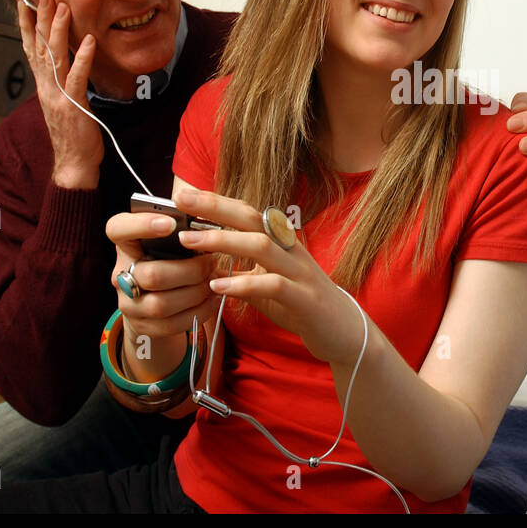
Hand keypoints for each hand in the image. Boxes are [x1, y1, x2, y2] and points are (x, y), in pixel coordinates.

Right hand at [15, 0, 103, 189]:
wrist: (74, 164)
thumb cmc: (73, 132)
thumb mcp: (63, 100)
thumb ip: (60, 78)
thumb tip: (63, 59)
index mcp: (44, 84)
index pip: (31, 47)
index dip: (26, 23)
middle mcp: (46, 86)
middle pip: (39, 46)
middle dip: (39, 18)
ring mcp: (57, 95)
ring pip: (54, 57)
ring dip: (58, 30)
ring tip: (62, 6)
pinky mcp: (73, 105)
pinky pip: (76, 77)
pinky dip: (81, 58)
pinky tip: (88, 40)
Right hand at [106, 211, 224, 381]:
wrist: (160, 297)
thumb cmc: (173, 256)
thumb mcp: (172, 238)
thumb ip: (183, 226)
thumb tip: (205, 211)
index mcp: (126, 243)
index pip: (118, 229)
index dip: (142, 225)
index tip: (171, 223)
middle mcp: (121, 273)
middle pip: (150, 274)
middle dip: (189, 269)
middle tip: (210, 261)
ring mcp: (128, 303)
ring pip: (161, 304)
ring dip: (195, 292)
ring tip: (213, 280)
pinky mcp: (142, 326)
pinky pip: (172, 324)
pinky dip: (199, 311)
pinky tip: (212, 297)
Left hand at [171, 187, 367, 366]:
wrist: (345, 333)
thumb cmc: (302, 305)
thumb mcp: (268, 283)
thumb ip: (243, 271)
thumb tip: (207, 264)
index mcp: (283, 243)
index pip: (247, 213)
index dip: (217, 201)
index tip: (184, 194)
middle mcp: (292, 250)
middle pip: (253, 218)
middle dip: (216, 207)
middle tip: (181, 201)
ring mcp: (301, 273)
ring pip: (262, 245)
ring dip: (224, 241)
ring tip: (190, 242)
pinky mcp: (305, 299)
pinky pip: (273, 285)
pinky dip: (243, 284)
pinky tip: (217, 287)